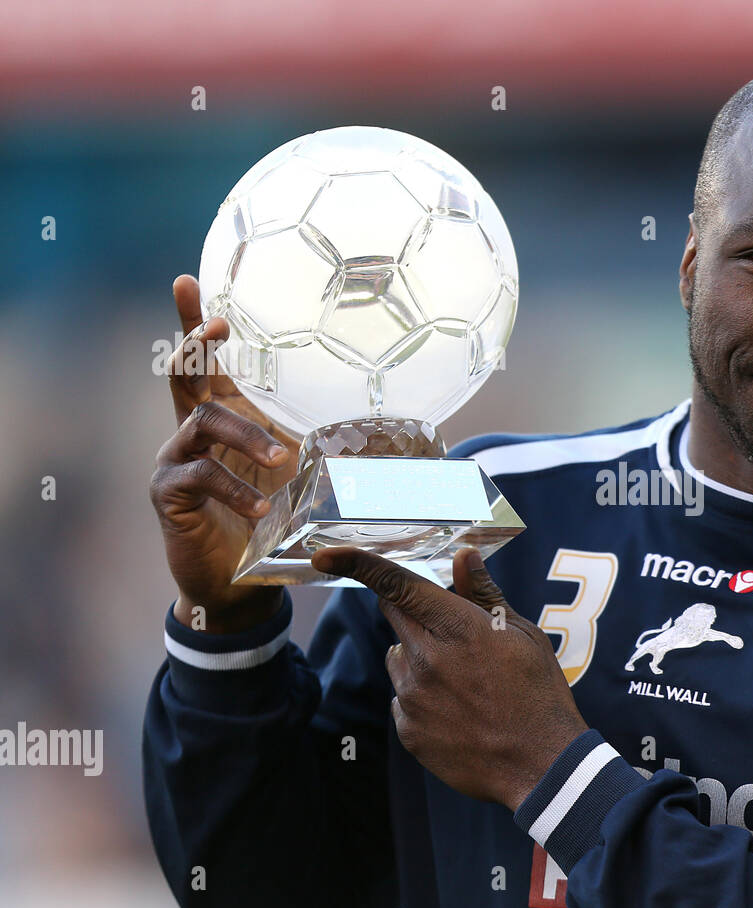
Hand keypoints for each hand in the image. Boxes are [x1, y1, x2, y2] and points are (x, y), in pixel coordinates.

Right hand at [149, 275, 298, 629]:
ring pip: (204, 424)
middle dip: (197, 345)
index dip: (192, 322)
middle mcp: (188, 431)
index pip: (203, 363)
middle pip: (185, 376)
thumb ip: (312, 441)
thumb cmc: (267, 518)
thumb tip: (382, 422)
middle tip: (217, 327)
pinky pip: (200, 475)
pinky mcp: (171, 494)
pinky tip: (262, 507)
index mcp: (218, 418)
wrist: (238, 581)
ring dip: (246, 437)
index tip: (188, 280)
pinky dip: (235, 488)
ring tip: (280, 461)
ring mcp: (174, 460)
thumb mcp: (295, 471)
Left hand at [312, 545, 588, 811]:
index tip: (325, 555)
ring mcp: (412, 697)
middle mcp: (427, 659)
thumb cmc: (539, 693)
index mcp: (459, 629)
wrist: (540, 765)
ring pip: (397, 658)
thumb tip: (463, 557)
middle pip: (393, 614)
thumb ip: (484, 594)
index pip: (397, 585)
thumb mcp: (524, 635)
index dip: (355, 564)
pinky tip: (458, 712)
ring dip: (418, 657)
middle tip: (450, 629)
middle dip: (413, 610)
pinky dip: (421, 697)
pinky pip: (401, 698)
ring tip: (464, 683)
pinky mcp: (407, 730)